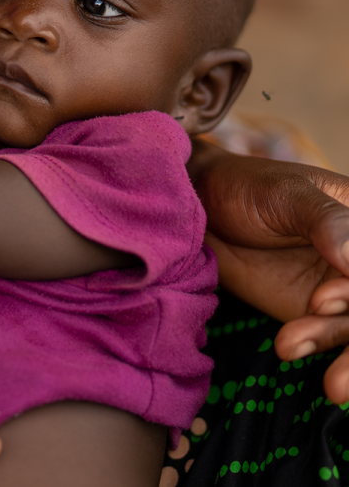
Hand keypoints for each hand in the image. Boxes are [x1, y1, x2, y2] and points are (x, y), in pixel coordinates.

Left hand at [193, 142, 348, 400]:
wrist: (201, 210)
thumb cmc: (247, 188)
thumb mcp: (287, 194)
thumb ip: (326, 222)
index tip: (327, 295)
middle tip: (321, 313)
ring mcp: (342, 290)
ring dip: (338, 345)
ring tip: (288, 343)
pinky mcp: (314, 314)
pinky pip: (328, 337)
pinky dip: (316, 347)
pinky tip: (287, 347)